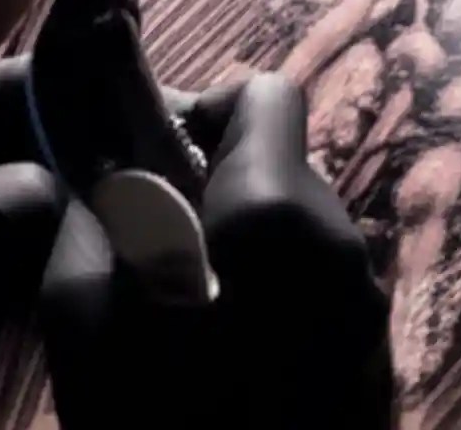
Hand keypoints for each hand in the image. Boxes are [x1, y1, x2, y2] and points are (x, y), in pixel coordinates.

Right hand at [40, 74, 392, 429]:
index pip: (265, 98)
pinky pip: (318, 287)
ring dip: (240, 246)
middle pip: (281, 165)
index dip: (200, 114)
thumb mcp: (85, 331)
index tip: (155, 171)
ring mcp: (369, 308)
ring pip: (297, 229)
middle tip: (155, 251)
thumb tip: (116, 184)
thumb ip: (95, 229)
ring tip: (189, 319)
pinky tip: (231, 360)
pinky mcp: (375, 357)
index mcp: (283, 222)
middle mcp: (346, 250)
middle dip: (214, 187)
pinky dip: (273, 295)